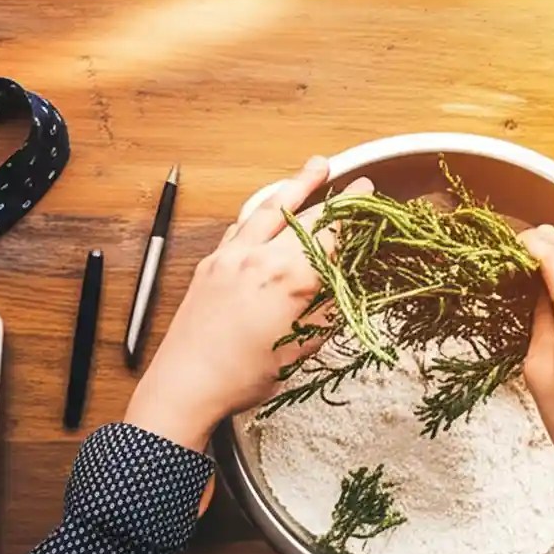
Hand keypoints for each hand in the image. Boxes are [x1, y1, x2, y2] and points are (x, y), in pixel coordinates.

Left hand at [125, 157, 371, 453]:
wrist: (186, 385)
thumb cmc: (245, 376)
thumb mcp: (301, 349)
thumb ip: (325, 311)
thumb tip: (341, 287)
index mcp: (289, 280)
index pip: (330, 233)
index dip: (353, 211)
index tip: (367, 192)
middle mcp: (259, 258)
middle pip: (304, 215)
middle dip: (331, 192)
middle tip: (351, 179)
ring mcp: (230, 256)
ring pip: (268, 209)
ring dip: (293, 186)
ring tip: (312, 168)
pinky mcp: (210, 264)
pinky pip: (240, 227)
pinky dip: (260, 213)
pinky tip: (267, 210)